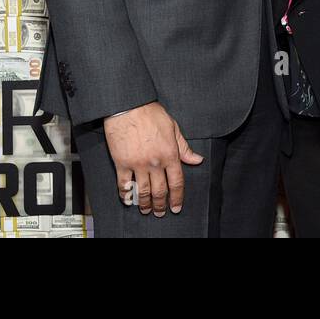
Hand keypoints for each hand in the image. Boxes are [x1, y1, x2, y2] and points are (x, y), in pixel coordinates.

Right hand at [102, 101, 202, 216]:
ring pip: (142, 191)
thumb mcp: (173, 128)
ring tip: (145, 210)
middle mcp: (155, 162)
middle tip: (160, 212)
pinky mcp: (122, 163)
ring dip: (144, 204)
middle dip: (161, 205)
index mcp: (170, 154)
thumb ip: (184, 147)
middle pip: (159, 191)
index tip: (176, 207)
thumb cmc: (150, 113)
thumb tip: (197, 160)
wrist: (128, 106)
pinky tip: (127, 200)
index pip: (176, 182)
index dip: (177, 198)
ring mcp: (138, 164)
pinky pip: (124, 184)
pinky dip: (126, 195)